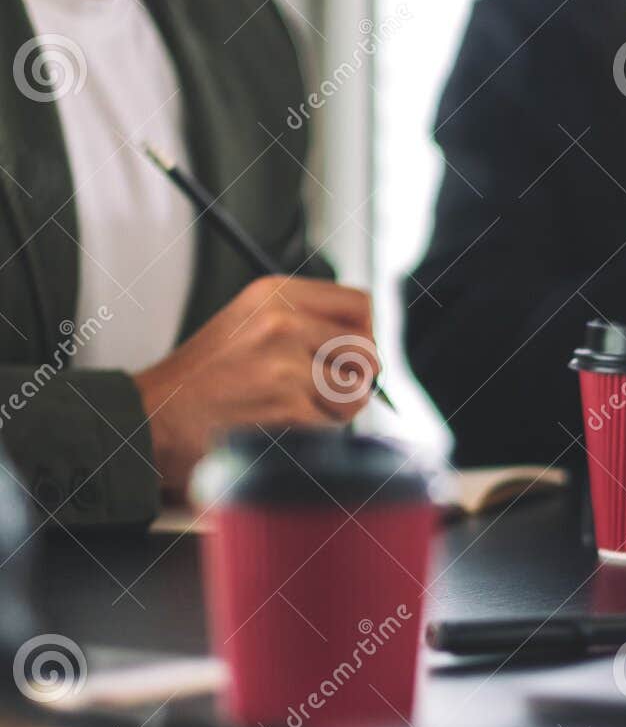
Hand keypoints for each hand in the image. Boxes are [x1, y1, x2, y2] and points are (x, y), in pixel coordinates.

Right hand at [133, 277, 377, 496]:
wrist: (156, 417)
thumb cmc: (205, 379)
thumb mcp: (250, 322)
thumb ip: (306, 320)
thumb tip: (367, 343)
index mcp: (275, 293)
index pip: (360, 304)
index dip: (365, 333)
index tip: (349, 353)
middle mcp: (283, 320)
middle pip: (367, 350)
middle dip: (354, 377)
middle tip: (322, 389)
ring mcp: (285, 362)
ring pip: (356, 391)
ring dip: (336, 409)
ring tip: (297, 407)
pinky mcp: (286, 404)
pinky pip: (333, 424)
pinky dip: (315, 432)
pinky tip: (281, 425)